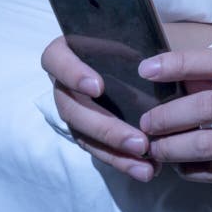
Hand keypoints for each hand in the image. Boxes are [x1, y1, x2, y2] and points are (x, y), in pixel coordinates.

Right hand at [41, 36, 156, 181]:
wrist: (141, 63)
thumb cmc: (137, 46)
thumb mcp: (138, 41)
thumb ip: (139, 49)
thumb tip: (154, 66)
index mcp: (68, 53)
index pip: (57, 61)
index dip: (73, 74)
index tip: (98, 87)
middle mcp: (65, 85)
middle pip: (73, 109)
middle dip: (107, 128)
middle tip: (138, 142)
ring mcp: (74, 111)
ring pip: (86, 136)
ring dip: (116, 153)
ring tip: (145, 166)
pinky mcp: (87, 132)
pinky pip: (99, 150)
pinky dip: (122, 161)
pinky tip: (147, 170)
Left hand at [138, 47, 211, 195]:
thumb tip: (174, 78)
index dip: (182, 62)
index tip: (148, 68)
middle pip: (210, 106)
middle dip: (167, 115)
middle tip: (146, 123)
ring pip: (209, 145)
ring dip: (172, 147)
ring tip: (156, 147)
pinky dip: (192, 170)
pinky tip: (182, 166)